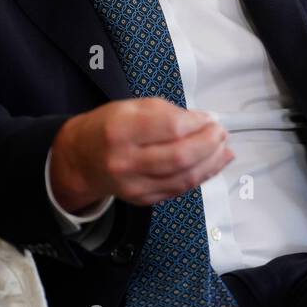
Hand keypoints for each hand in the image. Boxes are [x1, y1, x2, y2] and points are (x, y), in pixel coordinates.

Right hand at [50, 97, 232, 208]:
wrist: (81, 160)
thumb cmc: (109, 127)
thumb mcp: (131, 106)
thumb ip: (167, 112)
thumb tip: (203, 121)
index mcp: (121, 130)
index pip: (170, 128)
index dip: (197, 123)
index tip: (210, 118)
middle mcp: (126, 161)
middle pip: (180, 157)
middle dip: (209, 144)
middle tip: (221, 133)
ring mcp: (134, 185)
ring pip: (184, 178)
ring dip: (211, 162)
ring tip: (224, 148)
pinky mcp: (143, 199)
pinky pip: (179, 189)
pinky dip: (201, 176)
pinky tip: (214, 163)